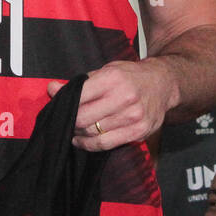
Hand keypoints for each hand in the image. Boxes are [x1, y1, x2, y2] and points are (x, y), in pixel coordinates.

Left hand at [49, 60, 177, 150]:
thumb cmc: (130, 76)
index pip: (79, 96)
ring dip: (78, 133)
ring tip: (74, 129)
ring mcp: (133, 117)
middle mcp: (124, 98)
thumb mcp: (106, 70)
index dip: (64, 102)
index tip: (57, 103)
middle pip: (84, 118)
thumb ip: (81, 83)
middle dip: (70, 121)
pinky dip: (90, 145)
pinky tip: (83, 140)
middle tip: (65, 120)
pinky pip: (106, 144)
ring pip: (93, 133)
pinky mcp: (139, 132)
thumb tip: (52, 88)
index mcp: (113, 79)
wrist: (163, 83)